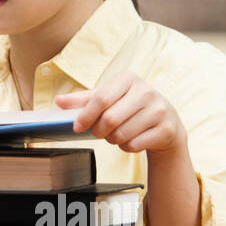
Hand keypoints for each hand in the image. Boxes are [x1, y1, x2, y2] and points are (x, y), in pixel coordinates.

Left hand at [55, 71, 186, 154]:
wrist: (166, 122)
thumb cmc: (130, 107)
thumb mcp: (108, 98)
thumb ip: (83, 100)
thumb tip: (59, 101)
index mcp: (129, 78)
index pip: (101, 98)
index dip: (86, 115)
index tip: (76, 127)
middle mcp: (147, 91)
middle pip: (109, 119)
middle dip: (98, 131)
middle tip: (98, 132)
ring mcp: (159, 110)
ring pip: (121, 135)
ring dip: (112, 140)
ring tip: (117, 133)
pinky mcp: (167, 129)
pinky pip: (134, 145)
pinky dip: (126, 147)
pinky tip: (132, 138)